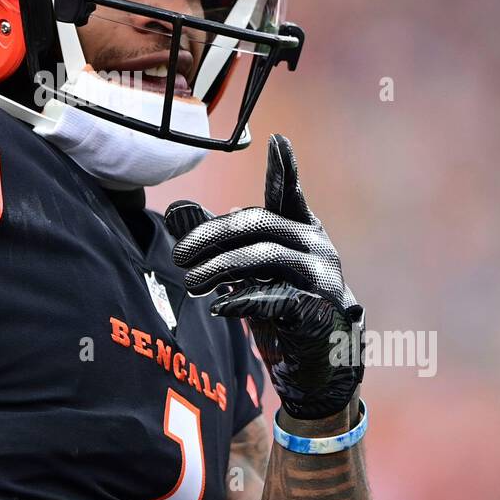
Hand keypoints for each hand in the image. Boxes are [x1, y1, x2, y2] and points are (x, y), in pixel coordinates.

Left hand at [164, 134, 364, 420]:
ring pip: (264, 256)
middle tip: (179, 255)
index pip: (289, 193)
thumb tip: (177, 210)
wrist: (321, 359)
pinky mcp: (320, 309)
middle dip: (212, 236)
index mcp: (300, 228)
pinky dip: (244, 300)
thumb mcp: (248, 269)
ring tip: (191, 283)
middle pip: (258, 224)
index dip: (284, 168)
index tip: (277, 140)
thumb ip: (217, 240)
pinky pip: (277, 297)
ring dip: (220, 268)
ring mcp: (322, 276)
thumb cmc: (282, 302)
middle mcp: (316, 245)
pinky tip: (220, 307)